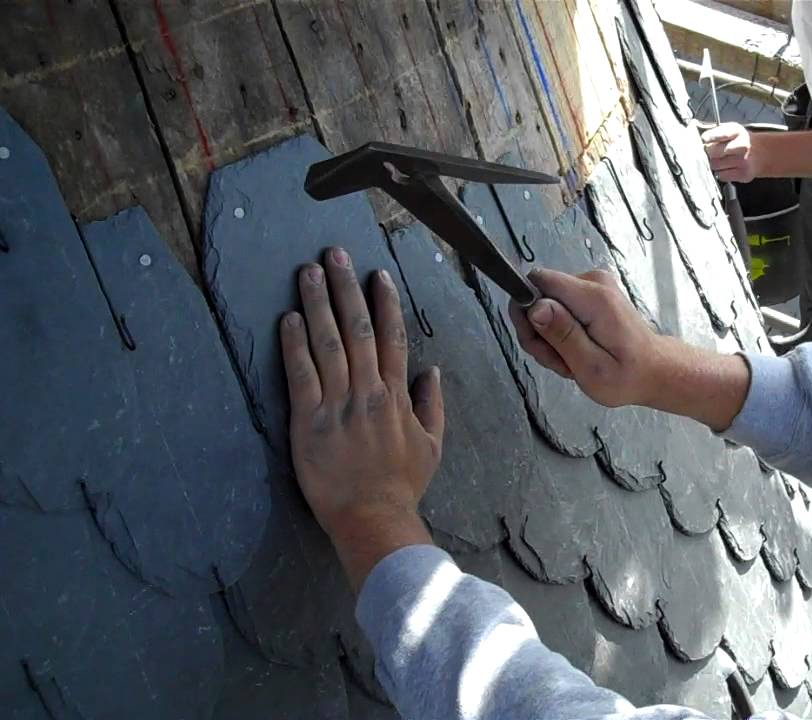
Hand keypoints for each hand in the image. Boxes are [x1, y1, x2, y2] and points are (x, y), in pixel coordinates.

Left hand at [280, 247, 443, 590]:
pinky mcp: (309, 421)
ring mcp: (338, 404)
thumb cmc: (402, 485)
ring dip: (318, 304)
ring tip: (309, 272)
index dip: (384, 302)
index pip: (392, 338)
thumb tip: (432, 370)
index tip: (376, 274)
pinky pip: (302, 374)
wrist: (374, 517)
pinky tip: (289, 317)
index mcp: (397, 396)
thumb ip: (432, 404)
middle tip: (335, 253)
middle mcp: (368, 391)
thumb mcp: (432, 444)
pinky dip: (295, 344)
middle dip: (346, 288)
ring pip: (328, 343)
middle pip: (358, 329)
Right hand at [507, 268, 670, 408]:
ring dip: (549, 339)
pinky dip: (560, 334)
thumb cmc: (627, 375)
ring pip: (544, 306)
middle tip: (559, 361)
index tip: (540, 344)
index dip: (527, 312)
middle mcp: (593, 282)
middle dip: (538, 333)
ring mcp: (592, 285)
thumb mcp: (591, 367)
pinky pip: (557, 309)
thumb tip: (534, 307)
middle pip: (538, 295)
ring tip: (571, 361)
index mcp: (594, 298)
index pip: (538, 281)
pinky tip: (575, 353)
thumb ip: (563, 335)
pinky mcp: (589, 292)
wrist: (653, 369)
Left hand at [702, 122, 759, 182]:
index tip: (704, 139)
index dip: (709, 137)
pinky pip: (721, 176)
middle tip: (712, 152)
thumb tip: (700, 139)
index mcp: (737, 131)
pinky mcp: (743, 174)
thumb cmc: (740, 141)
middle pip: (713, 152)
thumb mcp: (732, 130)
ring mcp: (743, 161)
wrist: (761, 153)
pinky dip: (720, 173)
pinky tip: (727, 168)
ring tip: (722, 159)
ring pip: (715, 165)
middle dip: (709, 152)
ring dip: (714, 164)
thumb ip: (717, 132)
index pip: (721, 134)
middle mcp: (742, 145)